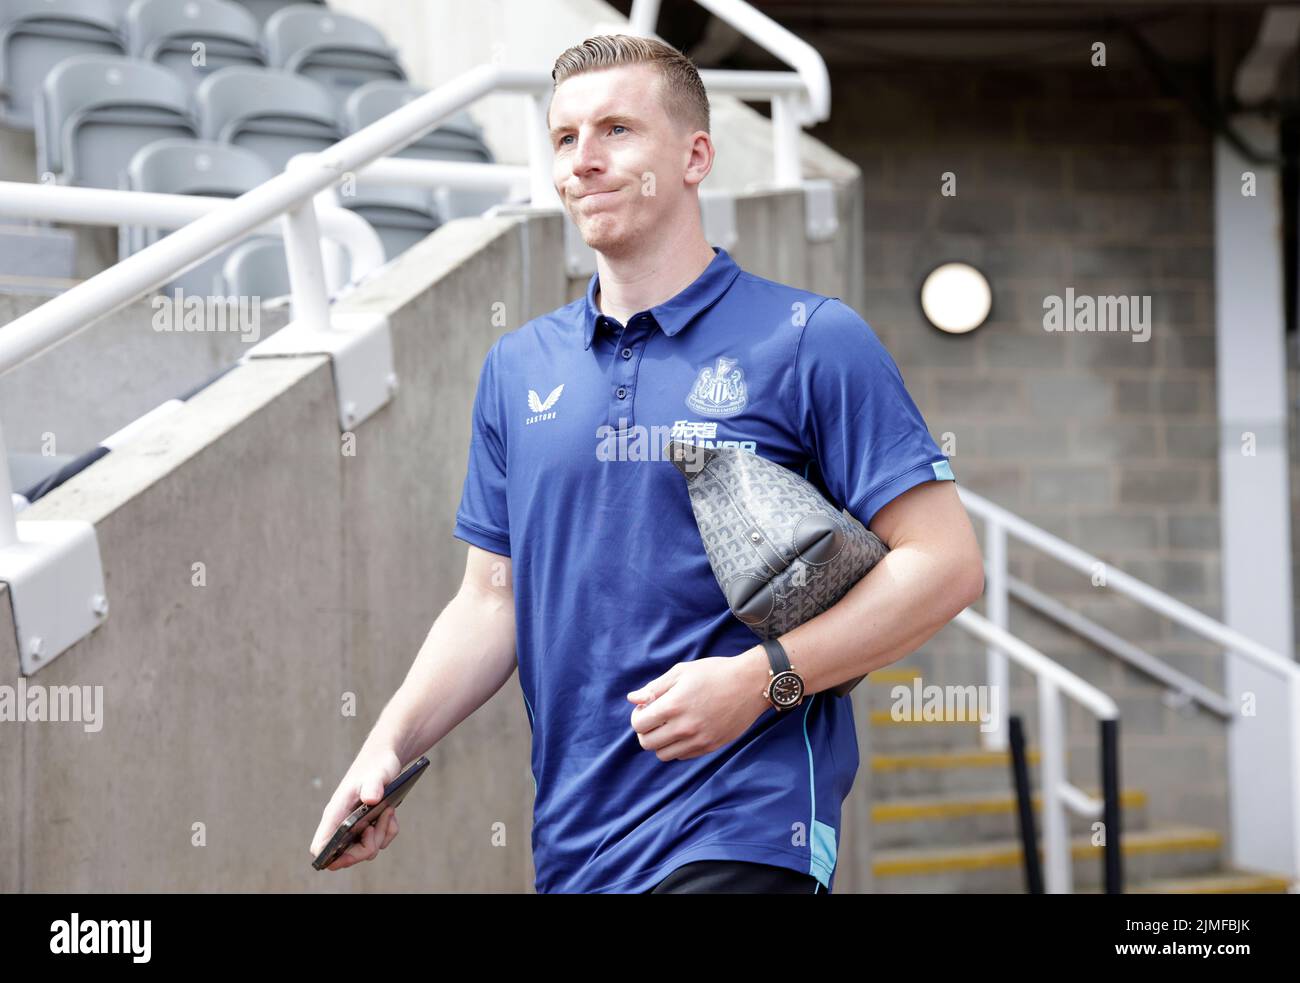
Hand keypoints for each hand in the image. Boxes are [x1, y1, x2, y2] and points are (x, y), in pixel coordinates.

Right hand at [309, 747, 402, 870]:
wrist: (384, 760)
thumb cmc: (376, 766)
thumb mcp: (377, 773)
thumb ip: (373, 785)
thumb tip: (371, 800)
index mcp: (335, 814)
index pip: (321, 845)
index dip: (329, 857)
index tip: (349, 852)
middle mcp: (342, 824)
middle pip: (346, 856)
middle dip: (366, 847)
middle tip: (374, 826)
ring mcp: (355, 827)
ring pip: (366, 850)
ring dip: (381, 835)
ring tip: (387, 811)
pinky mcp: (368, 826)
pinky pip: (379, 841)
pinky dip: (388, 831)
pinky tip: (390, 813)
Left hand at [626, 649, 768, 760]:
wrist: (751, 684)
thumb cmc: (715, 673)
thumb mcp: (682, 672)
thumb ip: (654, 687)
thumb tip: (632, 699)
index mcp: (673, 705)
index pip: (639, 724)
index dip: (637, 716)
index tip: (646, 708)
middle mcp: (684, 727)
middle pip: (647, 743)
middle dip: (645, 731)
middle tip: (655, 719)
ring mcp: (698, 740)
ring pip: (663, 754)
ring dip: (660, 742)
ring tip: (669, 726)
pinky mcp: (710, 747)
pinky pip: (682, 756)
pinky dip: (677, 747)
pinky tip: (685, 731)